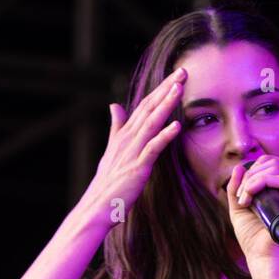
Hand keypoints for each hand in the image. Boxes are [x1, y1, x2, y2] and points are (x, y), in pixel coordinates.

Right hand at [81, 68, 185, 220]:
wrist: (96, 207)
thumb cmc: (107, 182)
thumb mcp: (112, 150)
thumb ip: (116, 127)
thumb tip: (114, 105)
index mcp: (124, 134)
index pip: (144, 106)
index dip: (160, 90)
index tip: (176, 76)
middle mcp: (127, 138)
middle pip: (149, 107)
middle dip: (166, 89)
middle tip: (183, 71)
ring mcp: (132, 152)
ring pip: (151, 122)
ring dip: (166, 104)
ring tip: (180, 88)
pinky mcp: (137, 167)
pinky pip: (153, 148)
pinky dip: (164, 135)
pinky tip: (176, 125)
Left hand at [226, 154, 278, 271]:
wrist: (262, 258)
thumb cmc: (253, 239)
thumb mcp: (239, 208)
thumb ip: (237, 187)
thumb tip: (239, 166)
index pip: (273, 164)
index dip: (254, 169)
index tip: (242, 191)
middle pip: (275, 162)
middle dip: (251, 173)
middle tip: (241, 195)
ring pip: (276, 168)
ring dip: (253, 179)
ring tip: (244, 198)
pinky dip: (260, 182)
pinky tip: (250, 197)